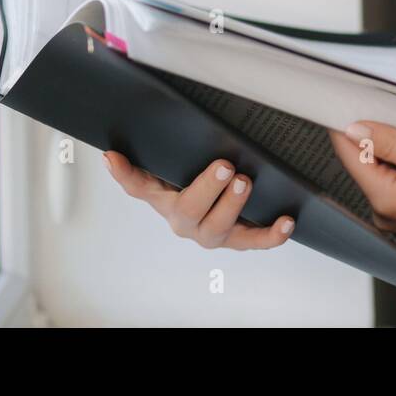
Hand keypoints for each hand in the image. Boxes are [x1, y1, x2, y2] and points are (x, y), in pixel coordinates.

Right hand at [104, 151, 295, 250]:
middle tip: (224, 167)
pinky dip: (272, 235)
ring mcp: (214, 232)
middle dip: (208, 188)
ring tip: (246, 182)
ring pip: (222, 228)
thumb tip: (109, 155)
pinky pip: (256, 240)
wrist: (212, 211)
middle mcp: (187, 221)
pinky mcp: (240, 238)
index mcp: (164, 202)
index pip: (138, 186)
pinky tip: (286, 221)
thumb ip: (138, 165)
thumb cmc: (187, 188)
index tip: (114, 156)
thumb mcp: (164, 173)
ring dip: (235, 206)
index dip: (125, 173)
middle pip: (191, 210)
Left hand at [329, 122, 395, 250]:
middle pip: (363, 164)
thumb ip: (388, 142)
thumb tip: (353, 129)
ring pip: (381, 172)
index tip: (347, 102)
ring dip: (392, 151)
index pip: (348, 154)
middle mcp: (385, 214)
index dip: (345, 125)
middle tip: (395, 116)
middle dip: (373, 137)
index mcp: (384, 199)